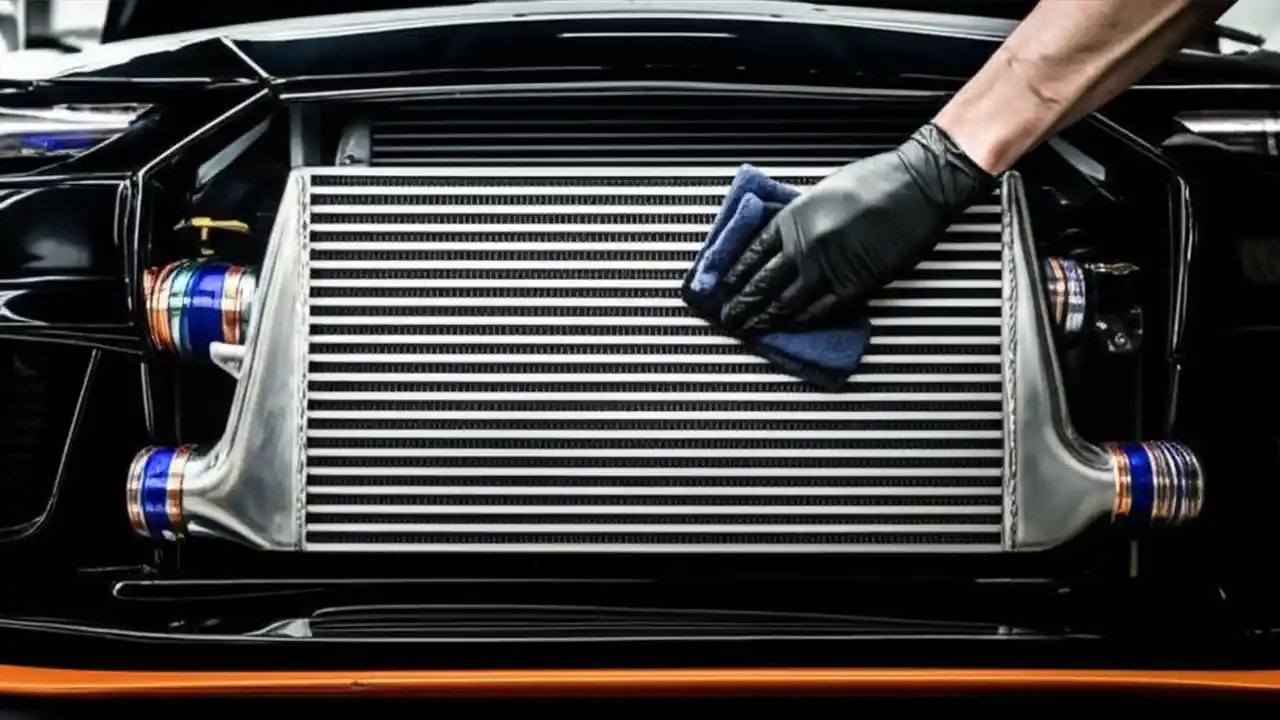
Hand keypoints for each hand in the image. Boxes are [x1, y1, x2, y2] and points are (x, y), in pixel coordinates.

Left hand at [718, 122, 995, 333]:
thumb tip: (783, 238)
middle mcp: (806, 245)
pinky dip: (799, 322)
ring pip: (785, 302)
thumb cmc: (876, 179)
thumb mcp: (822, 190)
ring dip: (762, 318)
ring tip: (748, 328)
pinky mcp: (854, 285)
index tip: (720, 286)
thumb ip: (799, 218)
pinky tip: (786, 327)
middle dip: (740, 303)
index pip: (750, 253)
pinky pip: (819, 311)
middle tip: (726, 316)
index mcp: (794, 218)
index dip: (732, 274)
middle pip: (760, 282)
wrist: (918, 185)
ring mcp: (828, 268)